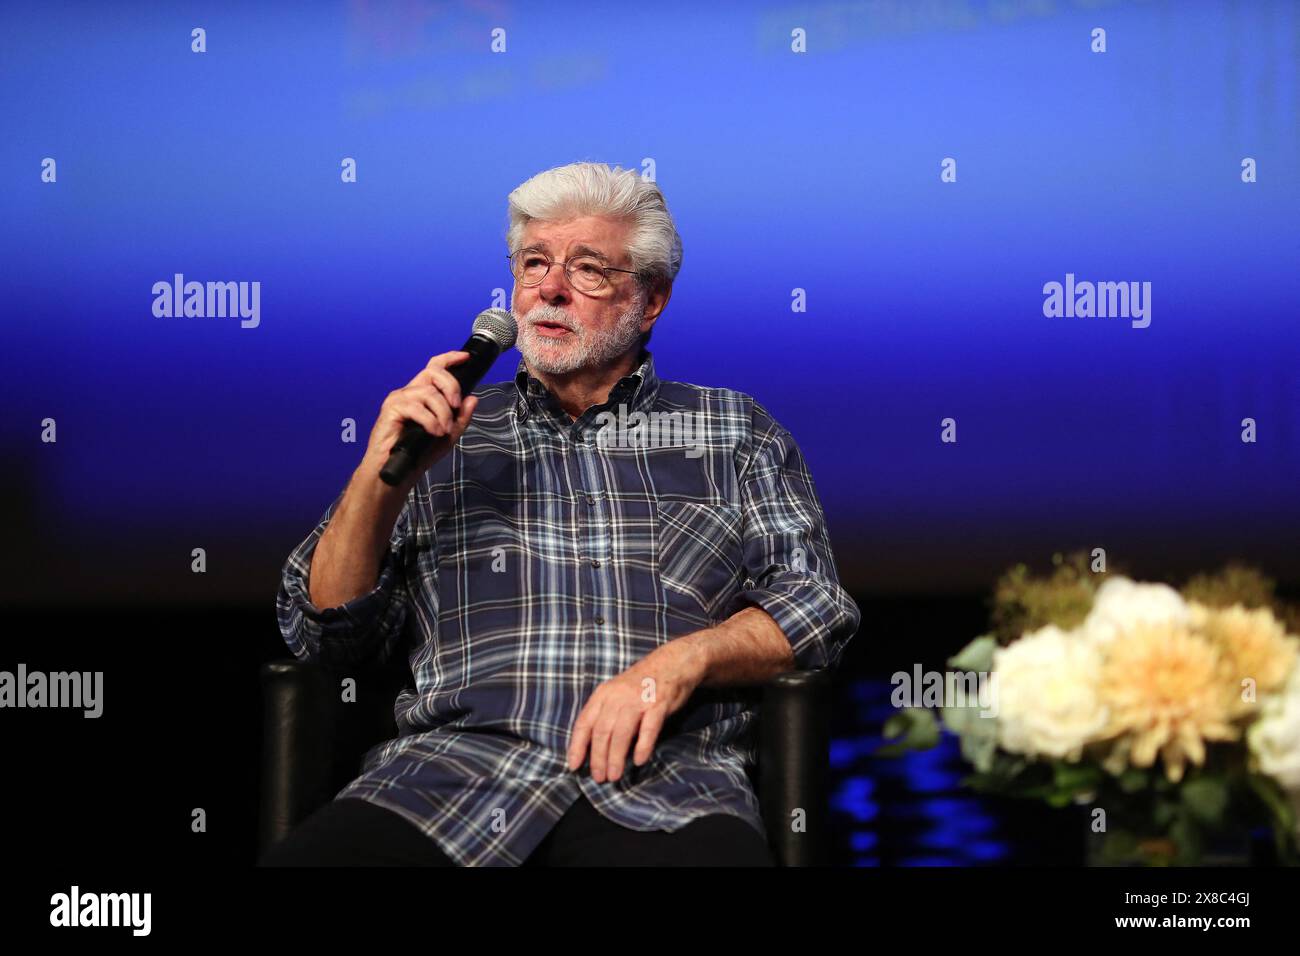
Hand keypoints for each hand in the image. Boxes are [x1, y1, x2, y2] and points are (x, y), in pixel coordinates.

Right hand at [362, 351, 479, 487]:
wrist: (398, 472)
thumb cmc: (419, 454)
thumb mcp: (448, 436)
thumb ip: (460, 418)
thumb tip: (472, 399)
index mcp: (422, 395)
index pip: (435, 368)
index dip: (450, 359)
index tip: (465, 358)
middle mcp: (410, 392)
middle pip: (433, 373)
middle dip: (450, 386)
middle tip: (456, 405)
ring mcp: (399, 399)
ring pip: (428, 392)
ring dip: (442, 412)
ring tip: (443, 430)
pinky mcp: (391, 409)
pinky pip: (416, 407)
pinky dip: (430, 420)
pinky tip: (433, 432)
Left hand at [566, 640, 706, 782]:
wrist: (672, 663)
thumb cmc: (641, 683)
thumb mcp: (616, 692)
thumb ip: (606, 714)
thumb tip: (595, 748)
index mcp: (603, 694)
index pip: (584, 723)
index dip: (577, 746)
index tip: (574, 766)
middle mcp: (617, 696)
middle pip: (601, 732)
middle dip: (598, 758)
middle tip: (599, 778)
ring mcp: (638, 700)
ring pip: (621, 733)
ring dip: (616, 758)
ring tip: (614, 776)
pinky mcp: (658, 704)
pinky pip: (648, 729)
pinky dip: (642, 746)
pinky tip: (639, 761)